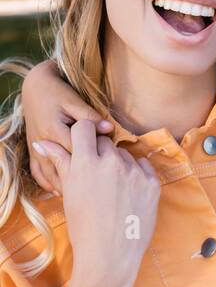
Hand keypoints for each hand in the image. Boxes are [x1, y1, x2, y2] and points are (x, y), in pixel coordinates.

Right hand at [22, 60, 112, 195]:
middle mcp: (45, 142)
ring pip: (50, 174)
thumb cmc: (57, 92)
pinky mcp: (33, 151)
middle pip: (65, 166)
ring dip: (65, 186)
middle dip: (82, 178)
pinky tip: (59, 192)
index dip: (96, 159)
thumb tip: (110, 129)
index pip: (79, 150)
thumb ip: (91, 117)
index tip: (111, 169)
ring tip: (81, 199)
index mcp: (56, 130)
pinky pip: (39, 173)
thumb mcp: (74, 102)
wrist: (34, 88)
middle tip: (101, 192)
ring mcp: (37, 149)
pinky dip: (48, 183)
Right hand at [38, 121, 160, 286]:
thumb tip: (44, 143)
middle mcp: (111, 162)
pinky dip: (136, 173)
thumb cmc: (83, 226)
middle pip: (105, 141)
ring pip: (125, 154)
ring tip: (112, 189)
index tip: (83, 143)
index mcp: (85, 163)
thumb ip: (59, 162)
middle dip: (99, 152)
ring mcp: (134, 172)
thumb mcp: (69, 192)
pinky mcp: (152, 182)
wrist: (109, 255)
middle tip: (96, 175)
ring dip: (118, 164)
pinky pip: (143, 165)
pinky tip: (128, 192)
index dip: (83, 134)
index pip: (84, 128)